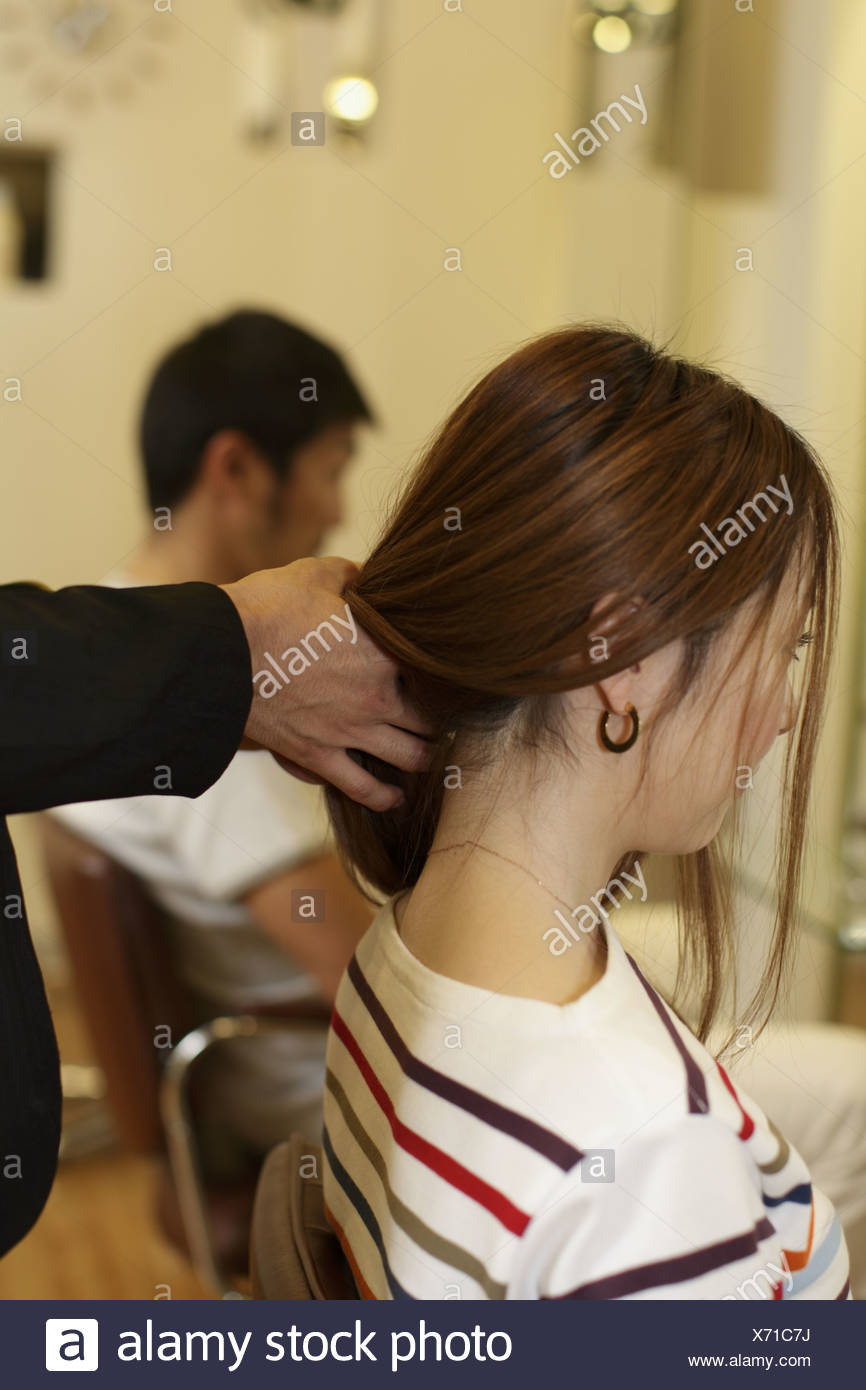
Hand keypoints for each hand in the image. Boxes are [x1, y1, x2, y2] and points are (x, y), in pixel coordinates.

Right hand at [222, 556, 432, 811]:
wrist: (218, 653)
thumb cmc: (266, 609)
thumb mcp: (314, 576)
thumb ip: (349, 574)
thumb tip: (365, 573)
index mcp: (383, 649)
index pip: (436, 668)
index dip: (446, 671)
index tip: (447, 671)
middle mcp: (377, 695)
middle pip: (432, 717)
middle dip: (443, 717)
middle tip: (446, 716)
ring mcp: (350, 730)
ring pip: (410, 756)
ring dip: (426, 757)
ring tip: (431, 755)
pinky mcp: (318, 756)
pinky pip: (362, 788)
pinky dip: (384, 796)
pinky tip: (396, 797)